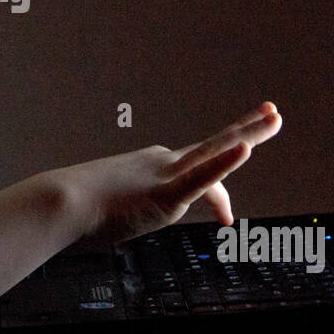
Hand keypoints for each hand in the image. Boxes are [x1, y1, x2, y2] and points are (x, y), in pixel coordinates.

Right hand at [51, 102, 281, 246]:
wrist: (60, 203)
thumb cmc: (78, 209)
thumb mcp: (110, 209)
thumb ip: (121, 210)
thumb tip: (106, 220)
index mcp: (153, 166)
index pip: (197, 169)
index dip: (221, 180)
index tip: (229, 207)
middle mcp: (163, 163)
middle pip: (215, 146)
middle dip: (247, 130)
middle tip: (273, 113)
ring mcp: (166, 175)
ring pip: (215, 151)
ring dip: (248, 136)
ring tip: (273, 120)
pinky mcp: (165, 193)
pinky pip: (201, 177)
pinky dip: (224, 163)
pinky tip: (245, 150)